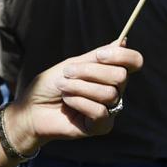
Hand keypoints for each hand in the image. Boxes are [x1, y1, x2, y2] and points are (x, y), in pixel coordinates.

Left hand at [7, 44, 142, 153]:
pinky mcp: (101, 126)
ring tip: (62, 88)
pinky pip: (100, 111)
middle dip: (90, 71)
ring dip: (79, 87)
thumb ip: (96, 56)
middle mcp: (114, 90)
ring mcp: (109, 109)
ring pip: (109, 93)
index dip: (121, 56)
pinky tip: (67, 102)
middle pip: (121, 76)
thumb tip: (123, 41)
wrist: (32, 108)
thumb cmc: (50, 85)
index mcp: (109, 73)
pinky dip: (79, 102)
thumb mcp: (72, 65)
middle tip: (67, 73)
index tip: (99, 55)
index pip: (134, 62)